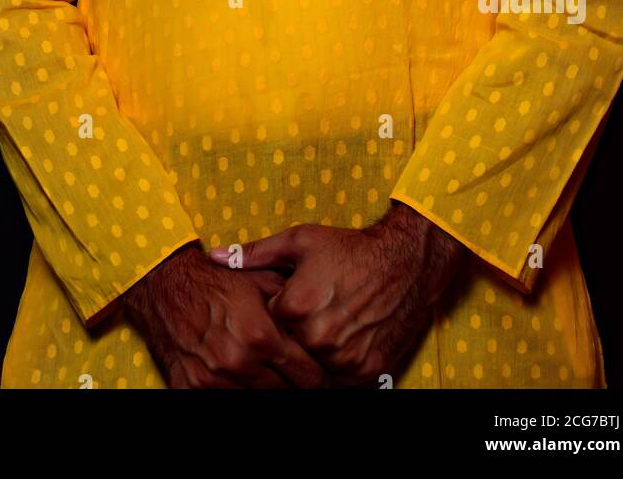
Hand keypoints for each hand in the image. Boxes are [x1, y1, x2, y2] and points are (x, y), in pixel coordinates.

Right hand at [122, 242, 329, 388]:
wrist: (164, 284)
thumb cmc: (215, 280)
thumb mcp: (259, 281)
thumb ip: (291, 305)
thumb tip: (319, 324)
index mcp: (261, 336)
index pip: (307, 374)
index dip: (319, 375)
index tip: (323, 374)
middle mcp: (239, 363)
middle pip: (285, 392)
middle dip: (295, 384)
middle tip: (298, 375)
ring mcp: (214, 380)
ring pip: (257, 399)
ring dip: (266, 386)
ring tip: (269, 373)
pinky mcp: (192, 388)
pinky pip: (225, 400)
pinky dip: (237, 389)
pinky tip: (243, 376)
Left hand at [209, 202, 466, 387]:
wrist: (405, 261)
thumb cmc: (349, 248)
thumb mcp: (300, 241)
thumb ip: (255, 253)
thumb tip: (216, 256)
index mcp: (296, 306)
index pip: (264, 328)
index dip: (270, 317)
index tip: (282, 303)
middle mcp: (318, 337)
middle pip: (287, 352)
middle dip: (290, 338)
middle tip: (304, 318)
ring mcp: (344, 358)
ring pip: (312, 370)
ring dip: (312, 355)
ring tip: (322, 327)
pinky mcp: (366, 370)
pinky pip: (339, 380)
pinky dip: (336, 366)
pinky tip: (340, 341)